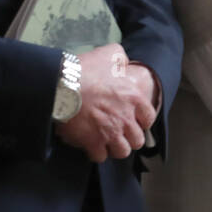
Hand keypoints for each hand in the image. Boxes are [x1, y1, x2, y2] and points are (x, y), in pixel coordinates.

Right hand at [55, 43, 156, 162]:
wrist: (62, 86)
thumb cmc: (86, 69)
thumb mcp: (110, 54)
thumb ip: (122, 59)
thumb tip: (124, 63)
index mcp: (133, 97)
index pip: (148, 117)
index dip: (142, 120)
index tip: (136, 121)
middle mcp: (126, 118)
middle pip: (137, 139)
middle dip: (130, 137)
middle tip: (121, 133)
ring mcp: (110, 132)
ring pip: (122, 151)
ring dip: (116, 147)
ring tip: (109, 142)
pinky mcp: (92, 142)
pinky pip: (100, 156)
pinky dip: (97, 153)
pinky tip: (92, 145)